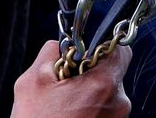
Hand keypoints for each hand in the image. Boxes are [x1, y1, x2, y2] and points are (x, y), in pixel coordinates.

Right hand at [11, 40, 132, 116]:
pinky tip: (71, 116)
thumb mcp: (33, 82)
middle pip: (114, 73)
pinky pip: (106, 112)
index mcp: (103, 84)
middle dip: (93, 74)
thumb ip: (50, 53)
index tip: (87, 53)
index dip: (104, 47)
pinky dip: (92, 110)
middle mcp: (119, 103)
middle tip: (68, 83)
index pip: (122, 50)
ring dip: (91, 94)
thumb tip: (61, 44)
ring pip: (109, 94)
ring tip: (66, 105)